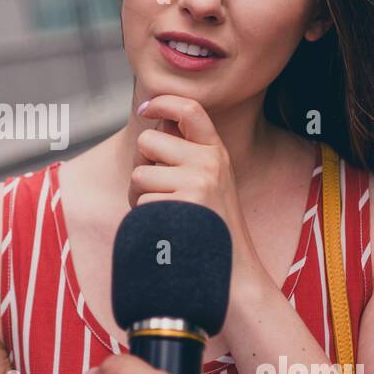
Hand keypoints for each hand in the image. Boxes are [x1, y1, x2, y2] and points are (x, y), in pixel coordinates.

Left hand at [128, 95, 240, 229]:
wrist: (233, 271)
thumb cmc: (211, 226)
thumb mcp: (210, 180)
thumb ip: (187, 152)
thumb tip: (155, 120)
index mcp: (216, 153)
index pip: (190, 110)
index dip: (163, 101)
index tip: (146, 108)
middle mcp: (209, 163)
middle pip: (148, 141)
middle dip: (141, 163)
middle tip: (155, 187)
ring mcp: (197, 183)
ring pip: (139, 174)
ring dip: (139, 195)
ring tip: (163, 212)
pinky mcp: (182, 206)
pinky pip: (142, 202)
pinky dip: (144, 217)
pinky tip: (165, 227)